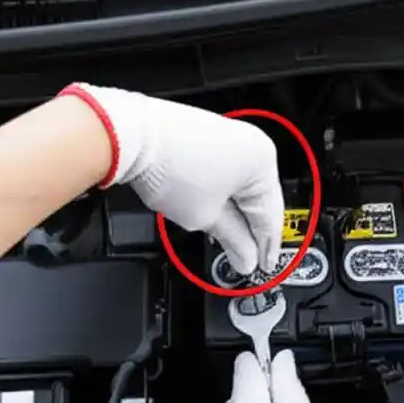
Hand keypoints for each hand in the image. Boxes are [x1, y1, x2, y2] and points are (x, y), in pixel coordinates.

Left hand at [60, 84, 282, 273]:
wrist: (133, 137)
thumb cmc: (169, 167)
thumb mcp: (205, 217)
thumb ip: (232, 240)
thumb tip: (245, 256)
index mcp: (262, 163)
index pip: (270, 216)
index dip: (266, 248)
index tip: (261, 266)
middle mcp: (252, 144)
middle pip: (258, 199)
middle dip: (249, 231)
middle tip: (244, 257)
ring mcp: (231, 137)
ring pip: (241, 186)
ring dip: (234, 213)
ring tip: (226, 239)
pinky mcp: (210, 136)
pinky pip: (226, 172)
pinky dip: (221, 194)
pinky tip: (213, 211)